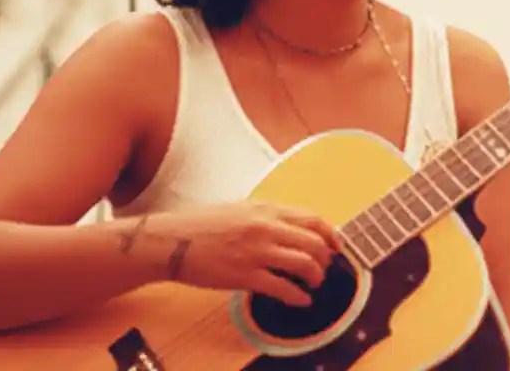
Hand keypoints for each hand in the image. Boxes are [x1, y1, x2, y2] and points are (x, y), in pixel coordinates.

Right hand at [118, 201, 343, 306]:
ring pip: (304, 265)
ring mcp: (256, 251)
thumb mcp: (240, 209)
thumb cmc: (202, 225)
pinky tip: (301, 301)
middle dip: (326, 260)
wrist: (172, 241)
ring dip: (316, 278)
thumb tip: (293, 228)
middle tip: (324, 269)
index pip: (313, 219)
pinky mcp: (245, 275)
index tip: (336, 246)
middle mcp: (265, 227)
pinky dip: (298, 297)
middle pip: (314, 243)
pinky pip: (282, 288)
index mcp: (266, 209)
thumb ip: (267, 216)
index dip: (330, 235)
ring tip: (313, 284)